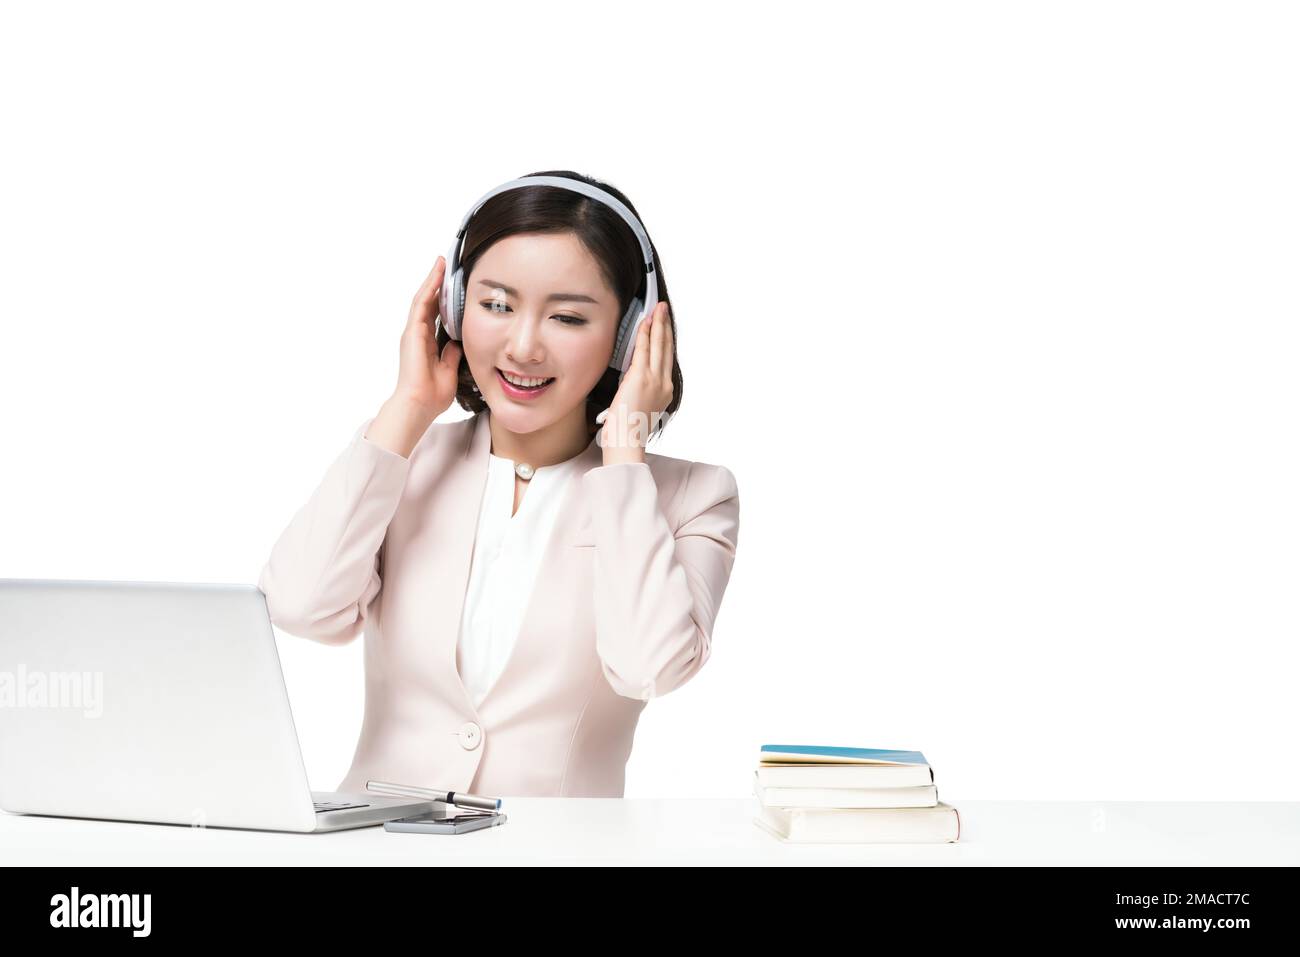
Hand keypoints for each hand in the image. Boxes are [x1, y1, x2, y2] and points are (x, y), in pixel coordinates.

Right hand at [393, 255, 462, 418]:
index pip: (435, 315)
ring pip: (422, 298)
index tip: (450, 285)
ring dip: (432, 280)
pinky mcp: (412, 332)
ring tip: (440, 263)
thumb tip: (457, 342)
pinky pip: (420, 304)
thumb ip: (451, 355)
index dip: (441, 298)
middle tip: (444, 264)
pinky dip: (428, 289)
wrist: (419, 405)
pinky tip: (436, 276)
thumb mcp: (449, 370)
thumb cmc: (431, 395)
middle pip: (427, 302)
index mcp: (426, 343)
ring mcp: (413, 332)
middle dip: (435, 283)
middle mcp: (418, 335)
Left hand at [599, 302, 673, 461]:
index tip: (664, 326)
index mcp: (665, 392)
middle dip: (665, 326)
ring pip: (658, 345)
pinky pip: (643, 349)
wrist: (627, 441)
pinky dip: (645, 333)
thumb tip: (632, 383)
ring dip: (657, 324)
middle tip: (664, 309)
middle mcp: (664, 384)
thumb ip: (640, 392)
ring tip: (658, 309)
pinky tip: (644, 322)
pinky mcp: (641, 377)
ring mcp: (654, 380)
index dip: (666, 340)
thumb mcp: (640, 409)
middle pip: (666, 348)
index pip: (666, 359)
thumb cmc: (628, 431)